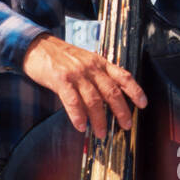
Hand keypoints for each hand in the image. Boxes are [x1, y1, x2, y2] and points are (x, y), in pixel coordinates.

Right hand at [22, 33, 146, 137]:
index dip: (135, 90)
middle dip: (121, 111)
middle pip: (112, 92)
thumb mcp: (84, 61)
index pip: (123, 76)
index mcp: (99, 62)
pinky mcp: (61, 79)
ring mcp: (76, 73)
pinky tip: (81, 126)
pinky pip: (73, 101)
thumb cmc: (60, 57)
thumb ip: (97, 76)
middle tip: (126, 125)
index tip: (143, 104)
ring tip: (101, 133)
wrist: (36, 46)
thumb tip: (107, 99)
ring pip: (94, 100)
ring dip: (99, 119)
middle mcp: (91, 67)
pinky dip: (78, 116)